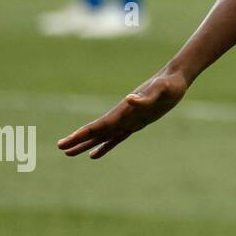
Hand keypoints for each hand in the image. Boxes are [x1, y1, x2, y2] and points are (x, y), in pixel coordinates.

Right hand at [57, 71, 187, 159]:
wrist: (174, 80)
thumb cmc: (168, 85)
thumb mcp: (160, 90)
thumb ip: (146, 97)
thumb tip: (129, 99)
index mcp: (123, 111)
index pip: (98, 126)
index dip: (81, 135)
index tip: (65, 142)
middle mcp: (122, 116)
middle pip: (96, 132)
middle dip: (78, 140)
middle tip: (61, 149)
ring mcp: (128, 120)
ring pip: (103, 136)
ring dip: (87, 145)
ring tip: (70, 153)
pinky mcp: (137, 123)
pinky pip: (117, 138)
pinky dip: (105, 146)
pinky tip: (95, 155)